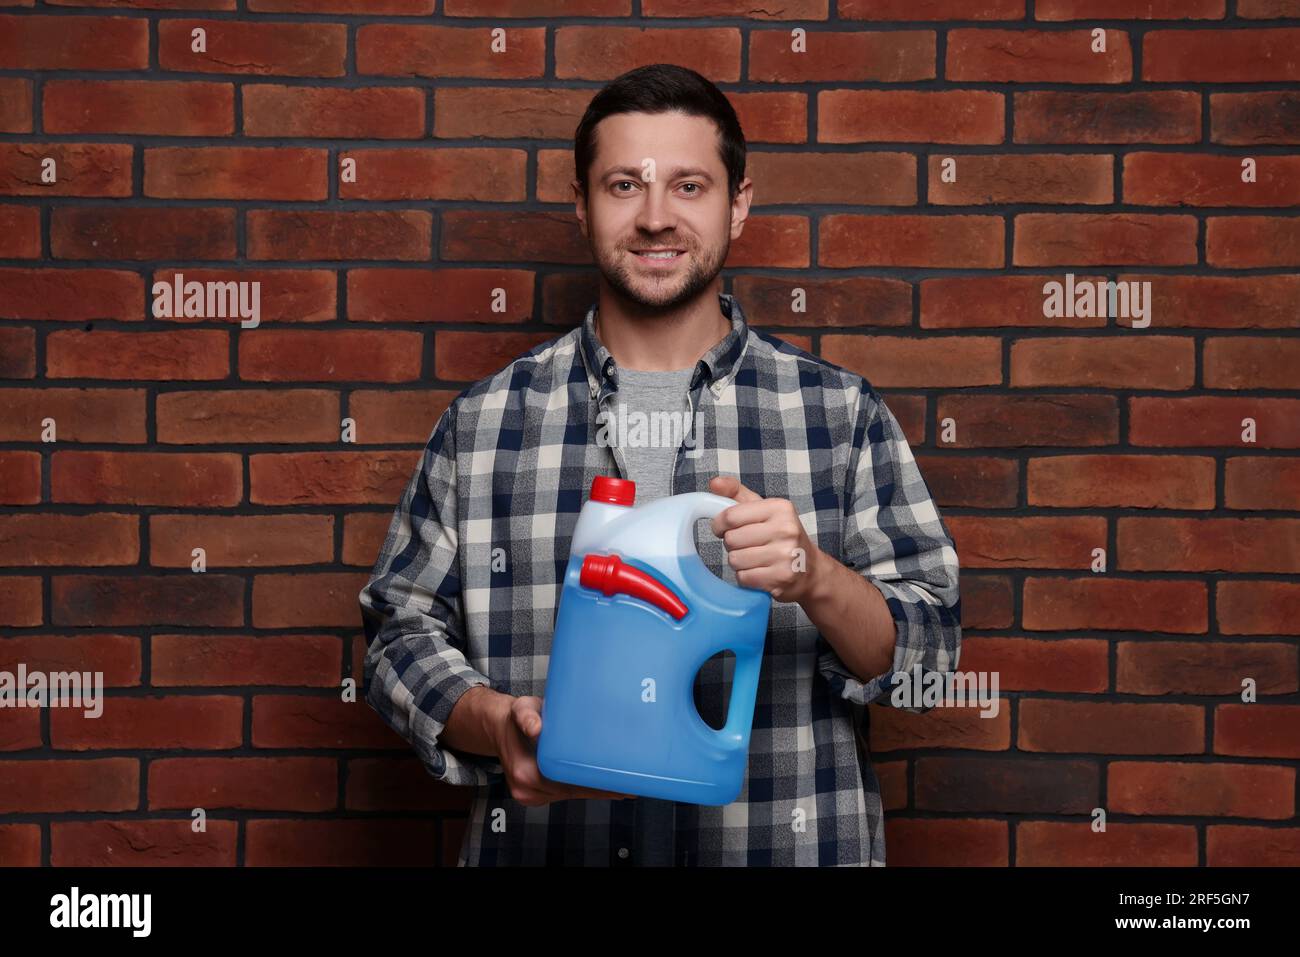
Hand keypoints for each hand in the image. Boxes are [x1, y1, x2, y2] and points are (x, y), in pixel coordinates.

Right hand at [489, 694, 638, 807]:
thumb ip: (527, 717)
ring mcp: (529, 795)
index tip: (615, 782)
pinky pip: (562, 794)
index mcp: (524, 772)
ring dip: (592, 791)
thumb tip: (535, 729)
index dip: (591, 784)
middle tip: (629, 785)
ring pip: (568, 795)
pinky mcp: (535, 795)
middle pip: (570, 792)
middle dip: (599, 789)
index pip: (565, 783)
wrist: (500, 727)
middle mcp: (526, 789)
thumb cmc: (516, 717)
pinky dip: (581, 789)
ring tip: (621, 785)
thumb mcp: (521, 709)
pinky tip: (600, 784)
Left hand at [708, 475, 821, 603]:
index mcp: (780, 508)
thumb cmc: (781, 535)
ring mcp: (785, 555)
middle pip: (731, 540)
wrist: (810, 569)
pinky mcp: (782, 578)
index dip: (719, 524)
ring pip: (735, 560)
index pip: (730, 516)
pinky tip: (760, 572)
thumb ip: (736, 492)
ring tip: (754, 558)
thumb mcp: (763, 508)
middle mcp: (785, 529)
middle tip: (746, 545)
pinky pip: (744, 578)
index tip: (723, 528)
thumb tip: (714, 483)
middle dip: (732, 544)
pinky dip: (746, 577)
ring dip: (738, 562)